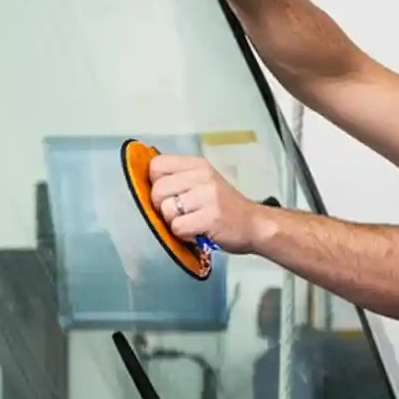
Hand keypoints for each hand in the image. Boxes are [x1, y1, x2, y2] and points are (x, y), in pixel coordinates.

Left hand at [147, 153, 268, 253]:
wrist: (255, 224)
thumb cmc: (224, 206)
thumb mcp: (203, 183)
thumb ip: (178, 179)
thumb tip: (142, 182)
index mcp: (197, 164)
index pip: (156, 165)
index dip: (155, 183)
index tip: (168, 195)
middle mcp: (202, 176)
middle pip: (158, 190)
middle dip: (162, 207)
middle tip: (180, 214)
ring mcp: (207, 196)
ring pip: (166, 210)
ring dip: (174, 222)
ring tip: (191, 222)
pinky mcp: (211, 217)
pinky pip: (178, 227)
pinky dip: (183, 234)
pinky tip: (196, 231)